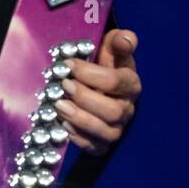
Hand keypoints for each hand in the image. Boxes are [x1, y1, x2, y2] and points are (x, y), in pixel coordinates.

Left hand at [52, 28, 140, 155]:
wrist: (96, 85)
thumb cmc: (102, 64)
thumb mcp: (110, 49)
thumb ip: (118, 42)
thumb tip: (125, 39)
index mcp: (130, 84)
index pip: (116, 82)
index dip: (90, 73)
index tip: (68, 65)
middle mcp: (127, 108)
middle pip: (113, 111)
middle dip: (85, 98)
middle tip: (63, 85)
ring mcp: (117, 127)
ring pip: (107, 132)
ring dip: (80, 119)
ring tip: (58, 105)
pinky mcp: (103, 142)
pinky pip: (96, 148)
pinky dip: (79, 138)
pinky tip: (62, 124)